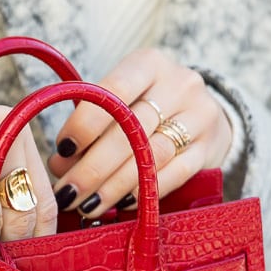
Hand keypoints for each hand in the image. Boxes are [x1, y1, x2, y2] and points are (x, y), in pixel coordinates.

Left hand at [48, 49, 232, 217]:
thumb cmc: (147, 108)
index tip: (62, 150)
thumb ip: (90, 129)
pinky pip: (176, 173)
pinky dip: (147, 190)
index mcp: (148, 64)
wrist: (203, 114)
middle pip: (132, 130)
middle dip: (93, 167)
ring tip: (89, 205)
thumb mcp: (122, 102)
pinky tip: (124, 204)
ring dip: (115, 186)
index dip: (86, 123)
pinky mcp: (211, 147)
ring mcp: (200, 115)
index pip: (114, 91)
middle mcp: (179, 84)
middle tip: (68, 193)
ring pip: (152, 155)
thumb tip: (60, 165)